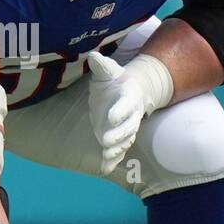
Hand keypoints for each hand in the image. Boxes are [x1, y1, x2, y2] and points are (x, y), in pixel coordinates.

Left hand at [88, 50, 173, 176]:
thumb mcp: (108, 70)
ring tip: (106, 154)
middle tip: (105, 140)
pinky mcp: (118, 138)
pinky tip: (104, 168)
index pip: (127, 104)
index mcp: (129, 96)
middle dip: (118, 134)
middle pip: (129, 127)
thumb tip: (93, 55)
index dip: (121, 111)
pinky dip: (112, 160)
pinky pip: (119, 151)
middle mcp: (130, 114)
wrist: (130, 91)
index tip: (111, 117)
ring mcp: (125, 128)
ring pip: (125, 140)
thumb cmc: (115, 79)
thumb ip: (101, 65)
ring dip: (116, 149)